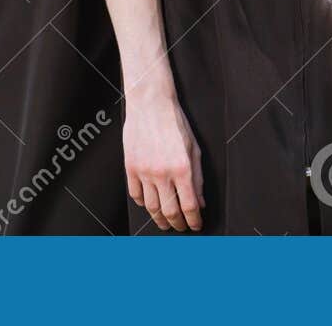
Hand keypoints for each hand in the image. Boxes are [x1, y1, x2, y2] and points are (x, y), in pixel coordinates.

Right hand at [124, 93, 203, 230]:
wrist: (150, 104)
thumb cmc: (174, 122)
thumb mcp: (194, 149)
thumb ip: (198, 178)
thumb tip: (200, 201)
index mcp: (182, 168)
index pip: (189, 206)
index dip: (194, 220)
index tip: (196, 225)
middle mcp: (162, 173)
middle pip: (170, 211)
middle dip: (178, 224)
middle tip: (181, 227)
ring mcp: (144, 171)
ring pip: (151, 207)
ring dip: (160, 219)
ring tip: (165, 222)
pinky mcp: (130, 167)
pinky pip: (136, 194)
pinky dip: (143, 204)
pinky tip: (149, 205)